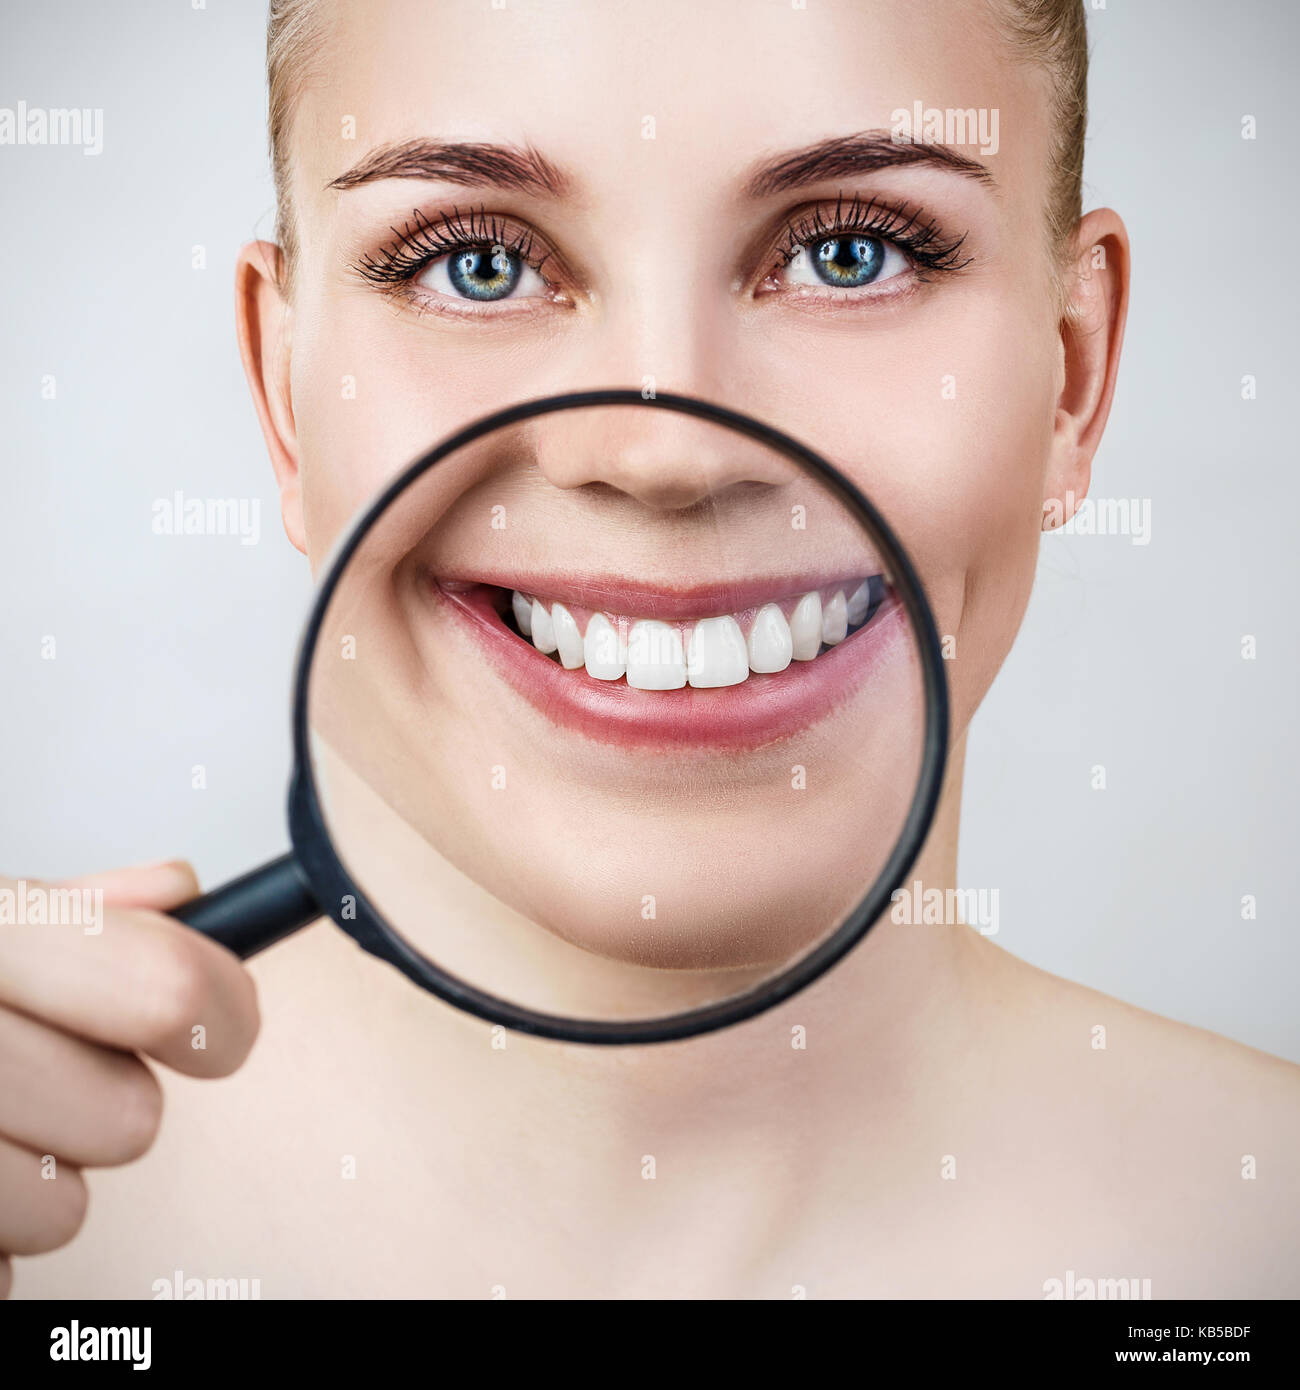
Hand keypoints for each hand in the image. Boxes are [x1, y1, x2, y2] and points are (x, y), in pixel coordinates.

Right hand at [0, 861, 259, 1295]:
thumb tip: (180, 893)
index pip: (168, 990)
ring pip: (66, 1213)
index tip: (224, 1022)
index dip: (220, 1011)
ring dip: (38, 1176)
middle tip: (45, 1074)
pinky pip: (7, 1267)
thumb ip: (77, 911)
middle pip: (131, 1121)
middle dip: (103, 1099)